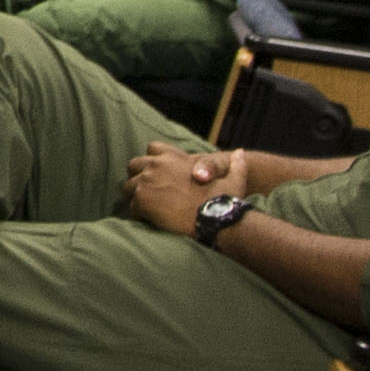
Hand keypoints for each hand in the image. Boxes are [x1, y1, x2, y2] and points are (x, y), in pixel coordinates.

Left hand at [120, 143, 242, 236]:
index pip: (152, 148)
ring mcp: (146, 182)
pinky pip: (131, 208)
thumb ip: (236, 165)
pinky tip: (148, 222)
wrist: (214, 219)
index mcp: (175, 157)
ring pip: (128, 187)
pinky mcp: (142, 201)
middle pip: (134, 165)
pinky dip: (138, 215)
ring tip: (147, 210)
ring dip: (136, 196)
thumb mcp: (234, 179)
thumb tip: (241, 152)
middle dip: (138, 177)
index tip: (158, 173)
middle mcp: (157, 165)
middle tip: (147, 193)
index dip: (154, 160)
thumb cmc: (224, 200)